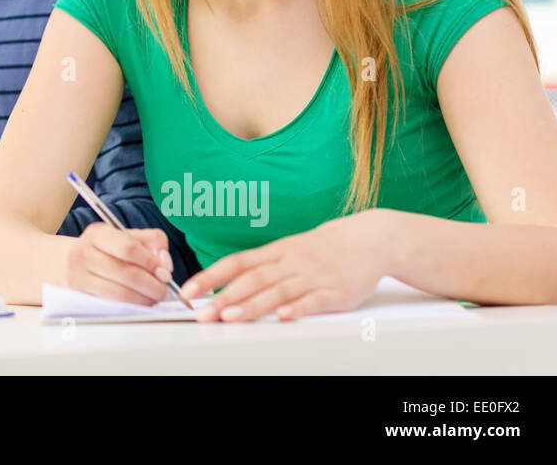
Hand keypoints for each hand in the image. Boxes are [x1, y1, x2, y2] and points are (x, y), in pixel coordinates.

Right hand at [63, 221, 175, 304]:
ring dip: (144, 299)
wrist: (67, 262)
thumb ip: (152, 242)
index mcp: (98, 233)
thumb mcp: (125, 236)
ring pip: (120, 293)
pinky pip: (112, 304)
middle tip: (164, 290)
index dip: (151, 262)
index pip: (128, 248)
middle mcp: (84, 252)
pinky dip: (132, 306)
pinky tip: (141, 302)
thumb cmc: (104, 249)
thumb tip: (165, 265)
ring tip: (155, 298)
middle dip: (152, 285)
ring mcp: (79, 276)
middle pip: (126, 273)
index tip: (164, 272)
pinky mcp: (81, 295)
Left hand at [179, 209, 394, 321]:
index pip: (236, 263)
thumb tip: (222, 282)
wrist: (369, 239)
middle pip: (252, 280)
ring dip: (253, 305)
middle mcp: (289, 263)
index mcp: (275, 252)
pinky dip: (299, 308)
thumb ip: (259, 267)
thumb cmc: (322, 248)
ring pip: (278, 291)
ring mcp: (312, 277)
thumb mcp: (287, 250)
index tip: (188, 291)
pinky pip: (315, 300)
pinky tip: (284, 316)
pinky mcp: (336, 292)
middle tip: (203, 313)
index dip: (210, 276)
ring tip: (231, 317)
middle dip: (224, 297)